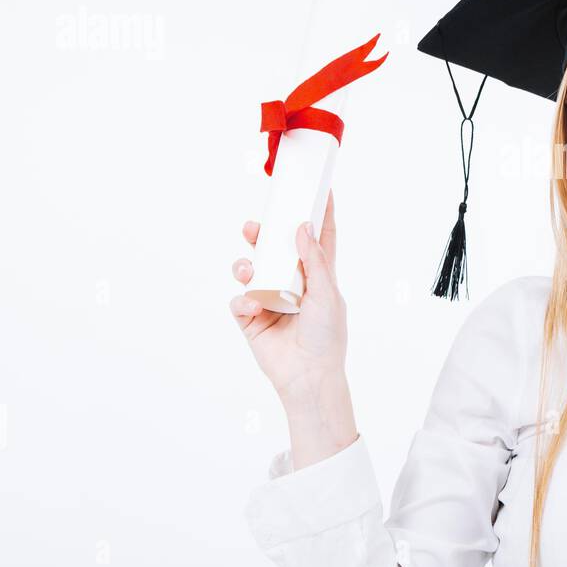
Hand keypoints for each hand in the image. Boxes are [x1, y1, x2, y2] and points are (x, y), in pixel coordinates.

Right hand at [229, 190, 348, 417]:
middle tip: (255, 226)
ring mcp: (270, 300)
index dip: (318, 215)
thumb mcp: (326, 293)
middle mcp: (292, 284)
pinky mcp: (252, 319)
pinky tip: (251, 305)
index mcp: (317, 276)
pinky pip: (239, 300)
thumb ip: (313, 260)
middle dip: (263, 235)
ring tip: (247, 268)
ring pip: (251, 270)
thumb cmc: (326, 337)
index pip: (318, 239)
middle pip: (275, 249)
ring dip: (245, 263)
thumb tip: (302, 226)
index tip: (318, 188)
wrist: (308, 378)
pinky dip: (242, 299)